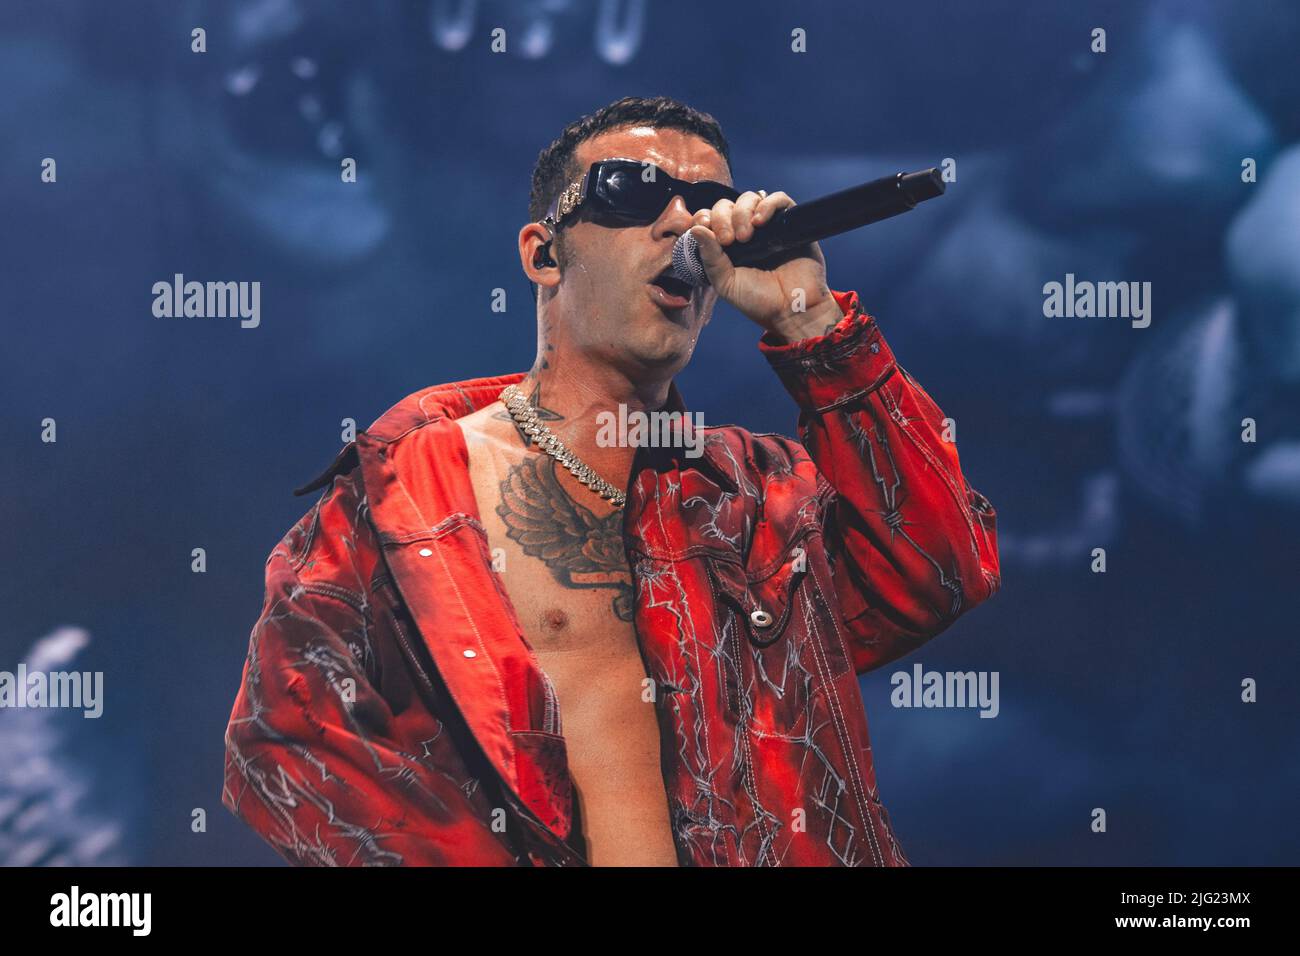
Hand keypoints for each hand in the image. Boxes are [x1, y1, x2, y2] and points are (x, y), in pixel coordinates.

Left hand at [687, 189, 841, 339]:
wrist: (793, 309)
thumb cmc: (759, 301)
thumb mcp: (726, 283)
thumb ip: (710, 257)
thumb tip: (695, 229)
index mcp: (726, 245)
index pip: (709, 218)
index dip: (703, 218)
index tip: (704, 227)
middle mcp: (745, 231)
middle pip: (727, 205)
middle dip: (722, 217)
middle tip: (729, 240)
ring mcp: (768, 226)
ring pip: (750, 198)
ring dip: (742, 211)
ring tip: (747, 236)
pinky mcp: (789, 222)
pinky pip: (779, 199)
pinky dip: (767, 204)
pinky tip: (761, 221)